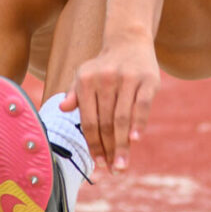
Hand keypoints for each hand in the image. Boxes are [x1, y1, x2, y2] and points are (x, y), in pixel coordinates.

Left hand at [60, 33, 159, 173]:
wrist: (129, 40)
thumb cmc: (104, 66)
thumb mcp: (84, 76)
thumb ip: (74, 94)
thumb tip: (63, 108)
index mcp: (86, 81)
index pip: (89, 121)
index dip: (93, 145)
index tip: (98, 165)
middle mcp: (105, 79)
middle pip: (106, 123)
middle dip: (109, 150)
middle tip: (113, 171)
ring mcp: (127, 79)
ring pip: (122, 118)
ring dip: (123, 145)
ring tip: (122, 165)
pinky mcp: (147, 79)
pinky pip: (142, 106)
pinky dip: (138, 123)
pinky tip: (135, 140)